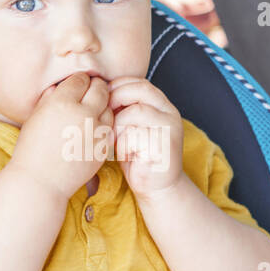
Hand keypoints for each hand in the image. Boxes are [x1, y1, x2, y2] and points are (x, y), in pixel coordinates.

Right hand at [8, 73, 113, 200]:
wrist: (40, 182)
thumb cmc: (31, 150)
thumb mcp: (34, 117)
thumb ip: (49, 97)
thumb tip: (59, 86)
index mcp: (62, 103)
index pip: (80, 79)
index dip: (79, 81)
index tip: (77, 85)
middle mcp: (82, 114)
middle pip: (100, 89)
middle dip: (95, 87)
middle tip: (89, 92)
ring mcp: (96, 131)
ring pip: (109, 107)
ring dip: (102, 106)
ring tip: (90, 112)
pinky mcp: (104, 147)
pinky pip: (110, 128)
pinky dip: (104, 126)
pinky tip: (92, 130)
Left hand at [106, 77, 182, 198]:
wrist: (157, 188)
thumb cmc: (138, 156)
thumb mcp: (131, 127)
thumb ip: (124, 109)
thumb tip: (99, 90)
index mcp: (163, 105)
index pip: (140, 82)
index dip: (118, 86)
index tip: (102, 98)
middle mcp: (170, 113)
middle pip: (141, 90)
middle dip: (116, 99)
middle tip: (104, 115)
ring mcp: (170, 129)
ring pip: (136, 112)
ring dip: (118, 124)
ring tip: (115, 139)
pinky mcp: (164, 146)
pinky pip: (135, 136)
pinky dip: (123, 144)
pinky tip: (125, 155)